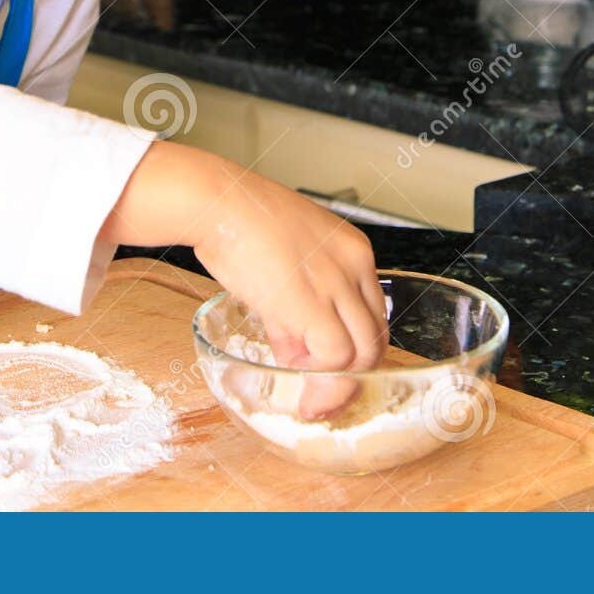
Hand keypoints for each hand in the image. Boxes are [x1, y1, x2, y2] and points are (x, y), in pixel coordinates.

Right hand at [103, 143, 388, 418]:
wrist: (218, 203)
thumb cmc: (240, 224)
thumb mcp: (284, 263)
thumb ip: (295, 311)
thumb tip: (294, 352)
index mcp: (353, 251)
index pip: (373, 314)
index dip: (353, 347)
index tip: (329, 367)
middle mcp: (354, 266)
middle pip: (375, 337)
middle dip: (350, 373)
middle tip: (319, 390)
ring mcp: (336, 284)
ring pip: (362, 353)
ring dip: (335, 381)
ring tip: (304, 386)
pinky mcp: (310, 303)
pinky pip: (335, 357)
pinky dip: (321, 378)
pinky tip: (296, 374)